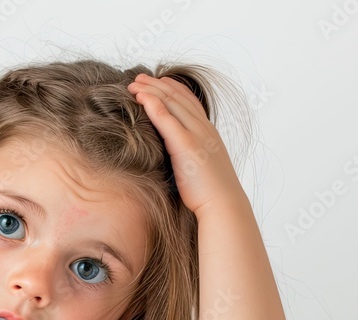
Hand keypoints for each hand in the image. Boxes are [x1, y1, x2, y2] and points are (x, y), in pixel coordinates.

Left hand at [126, 74, 244, 216]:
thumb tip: (175, 157)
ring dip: (151, 90)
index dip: (172, 89)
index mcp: (208, 133)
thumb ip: (188, 155)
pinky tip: (140, 97)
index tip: (156, 82)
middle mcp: (204, 129)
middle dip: (157, 85)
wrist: (223, 205)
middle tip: (138, 78)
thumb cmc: (210, 194)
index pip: (189, 102)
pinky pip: (166, 119)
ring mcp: (196, 134)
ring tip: (133, 84)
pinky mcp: (186, 144)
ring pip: (172, 103)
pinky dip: (153, 105)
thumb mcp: (200, 167)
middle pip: (178, 98)